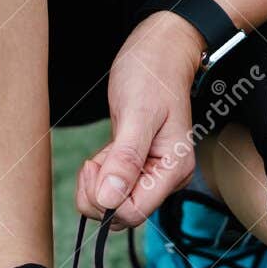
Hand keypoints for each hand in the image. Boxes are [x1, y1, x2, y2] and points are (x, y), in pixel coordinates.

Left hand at [76, 11, 204, 228]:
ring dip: (97, 185)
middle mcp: (166, 178)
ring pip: (115, 204)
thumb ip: (125, 159)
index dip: (106, 199)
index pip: (134, 212)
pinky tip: (104, 153)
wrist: (159, 52)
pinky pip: (114, 189)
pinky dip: (100, 176)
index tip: (94, 166)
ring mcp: (153, 174)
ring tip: (100, 152)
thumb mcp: (136, 113)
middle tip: (93, 160)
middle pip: (123, 215)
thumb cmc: (152, 74)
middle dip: (98, 194)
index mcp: (173, 169)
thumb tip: (109, 199)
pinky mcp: (139, 169)